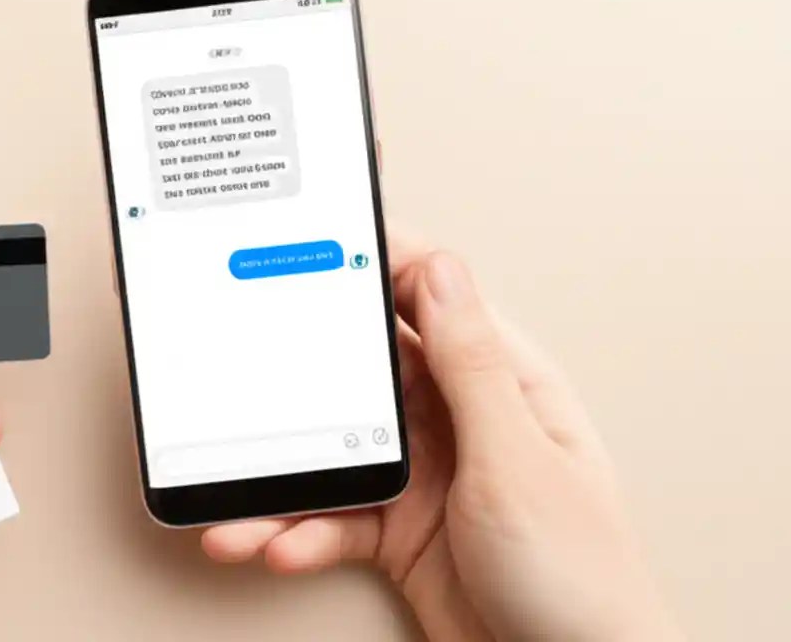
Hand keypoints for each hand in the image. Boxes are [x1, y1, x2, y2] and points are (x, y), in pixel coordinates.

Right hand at [202, 233, 681, 640]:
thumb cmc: (579, 577)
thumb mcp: (517, 461)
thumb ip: (471, 366)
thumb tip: (441, 271)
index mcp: (499, 384)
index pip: (429, 297)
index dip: (372, 264)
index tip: (310, 243)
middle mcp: (456, 421)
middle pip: (362, 373)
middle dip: (299, 375)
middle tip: (242, 364)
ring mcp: (422, 476)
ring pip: (333, 449)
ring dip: (283, 476)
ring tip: (240, 503)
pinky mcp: (395, 530)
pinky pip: (331, 515)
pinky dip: (298, 530)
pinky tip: (278, 542)